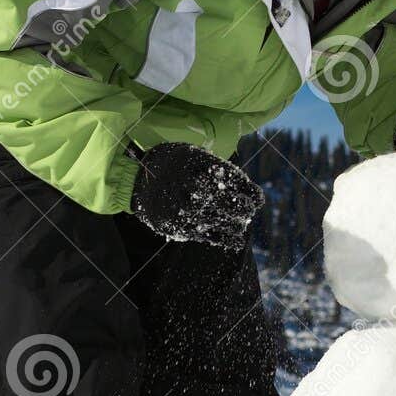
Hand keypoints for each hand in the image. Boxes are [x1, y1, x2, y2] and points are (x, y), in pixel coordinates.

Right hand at [131, 142, 262, 247]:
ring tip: (241, 225)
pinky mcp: (180, 225)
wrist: (137, 179)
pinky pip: (208, 235)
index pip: (235, 181)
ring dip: (237, 224)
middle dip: (245, 209)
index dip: (250, 192)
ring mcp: (187, 208)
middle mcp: (195, 187)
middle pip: (231, 202)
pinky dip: (225, 239)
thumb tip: (243, 187)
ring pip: (222, 220)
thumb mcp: (193, 155)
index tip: (258, 199)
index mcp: (202, 166)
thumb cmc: (172, 165)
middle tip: (250, 212)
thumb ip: (216, 167)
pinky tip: (235, 240)